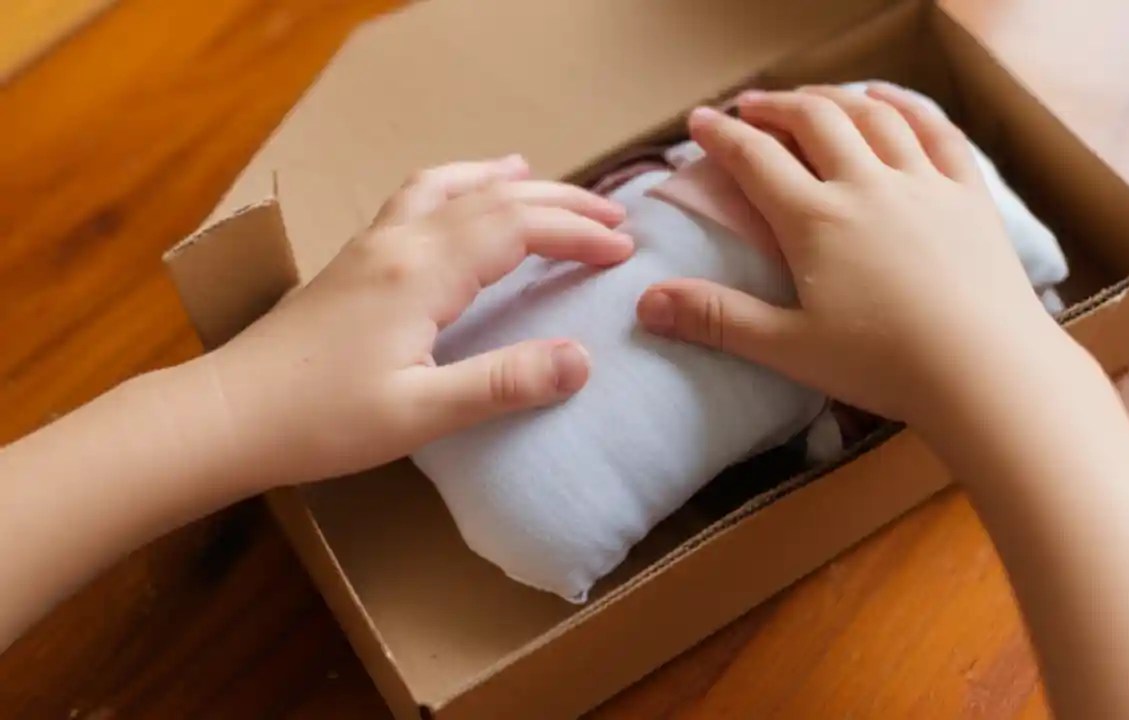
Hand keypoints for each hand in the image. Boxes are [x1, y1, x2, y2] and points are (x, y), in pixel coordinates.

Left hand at [203, 155, 632, 486]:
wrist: (227, 415)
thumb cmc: (320, 422)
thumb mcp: (419, 415)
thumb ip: (502, 384)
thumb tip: (582, 359)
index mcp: (422, 272)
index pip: (518, 228)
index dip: (577, 233)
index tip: (624, 249)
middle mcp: (399, 242)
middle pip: (494, 198)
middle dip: (561, 203)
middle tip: (616, 217)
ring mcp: (372, 244)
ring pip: (451, 186)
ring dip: (507, 183)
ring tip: (542, 179)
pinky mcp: (354, 260)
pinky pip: (417, 198)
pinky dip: (457, 185)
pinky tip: (458, 196)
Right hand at [636, 83, 1064, 423]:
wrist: (986, 371)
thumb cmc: (884, 365)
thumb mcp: (788, 348)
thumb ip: (717, 319)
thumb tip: (645, 302)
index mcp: (816, 221)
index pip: (757, 160)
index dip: (722, 136)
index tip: (698, 121)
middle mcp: (866, 186)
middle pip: (814, 122)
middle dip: (775, 106)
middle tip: (750, 106)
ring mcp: (922, 184)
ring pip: (872, 117)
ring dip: (834, 97)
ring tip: (810, 97)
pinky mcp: (967, 196)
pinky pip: (936, 133)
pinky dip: (907, 107)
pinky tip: (889, 100)